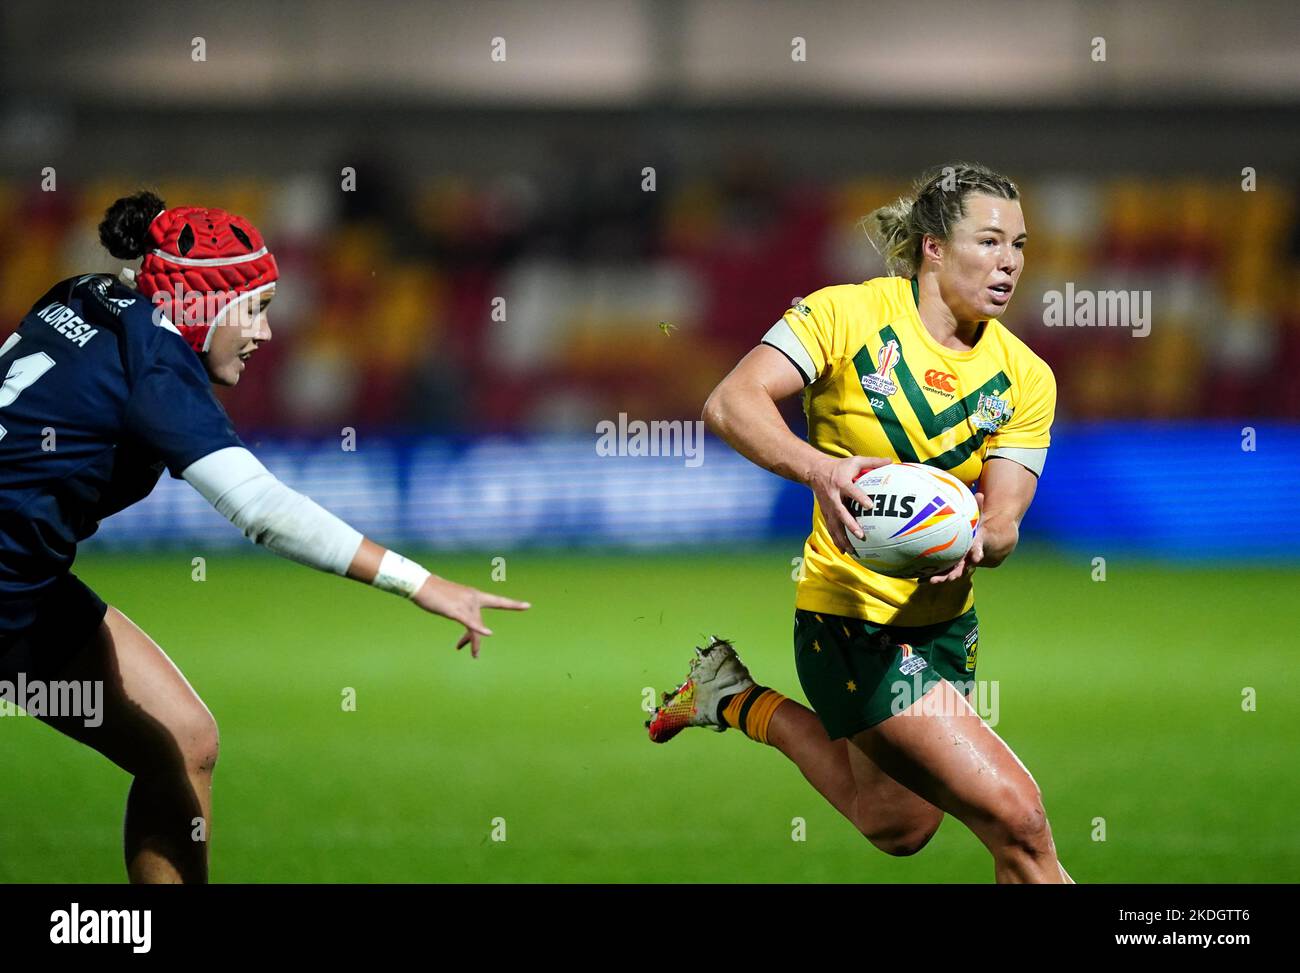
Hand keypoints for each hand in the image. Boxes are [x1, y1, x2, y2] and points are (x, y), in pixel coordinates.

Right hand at [410, 576, 530, 657]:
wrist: (420, 584)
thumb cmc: (435, 593)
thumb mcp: (452, 604)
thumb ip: (462, 614)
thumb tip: (465, 626)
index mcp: (474, 595)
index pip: (498, 601)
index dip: (513, 605)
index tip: (528, 606)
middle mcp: (473, 599)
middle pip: (480, 624)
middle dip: (475, 641)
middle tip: (475, 655)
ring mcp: (464, 604)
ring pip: (474, 628)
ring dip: (472, 643)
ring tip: (473, 655)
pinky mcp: (455, 611)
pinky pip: (469, 622)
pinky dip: (478, 629)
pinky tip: (488, 634)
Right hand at [806, 454, 893, 554]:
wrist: (815, 472)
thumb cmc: (839, 467)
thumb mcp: (855, 461)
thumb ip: (873, 462)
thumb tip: (891, 461)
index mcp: (842, 483)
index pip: (851, 491)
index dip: (860, 498)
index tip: (870, 506)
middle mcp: (834, 497)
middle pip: (841, 513)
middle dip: (850, 525)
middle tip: (861, 535)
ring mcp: (829, 507)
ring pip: (834, 525)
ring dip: (842, 539)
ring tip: (852, 551)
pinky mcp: (826, 514)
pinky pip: (831, 529)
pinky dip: (837, 540)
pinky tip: (844, 551)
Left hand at [926, 491, 984, 583]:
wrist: (977, 543)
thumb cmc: (976, 528)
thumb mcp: (978, 518)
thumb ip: (978, 508)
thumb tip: (979, 493)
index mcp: (974, 549)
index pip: (977, 551)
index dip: (977, 554)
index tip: (977, 557)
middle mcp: (966, 560)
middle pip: (962, 569)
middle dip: (955, 574)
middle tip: (950, 577)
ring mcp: (956, 566)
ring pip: (948, 574)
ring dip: (939, 578)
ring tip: (928, 581)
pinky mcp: (947, 567)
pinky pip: (937, 572)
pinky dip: (928, 575)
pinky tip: (916, 577)